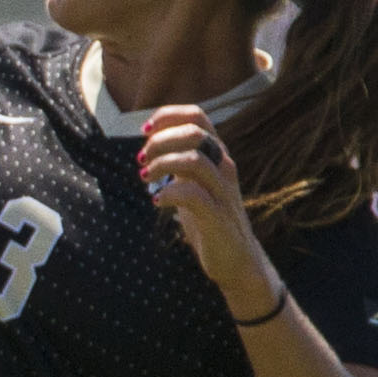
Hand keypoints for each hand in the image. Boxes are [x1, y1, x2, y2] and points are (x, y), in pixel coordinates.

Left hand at [138, 105, 282, 318]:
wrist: (236, 260)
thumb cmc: (209, 219)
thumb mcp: (193, 183)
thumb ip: (178, 163)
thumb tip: (148, 147)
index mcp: (217, 155)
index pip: (197, 116)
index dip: (168, 116)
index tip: (143, 130)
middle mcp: (224, 168)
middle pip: (194, 133)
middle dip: (160, 141)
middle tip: (141, 160)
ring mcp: (223, 191)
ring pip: (194, 160)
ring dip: (162, 164)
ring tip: (145, 178)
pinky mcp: (218, 217)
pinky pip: (193, 195)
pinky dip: (169, 194)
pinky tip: (157, 201)